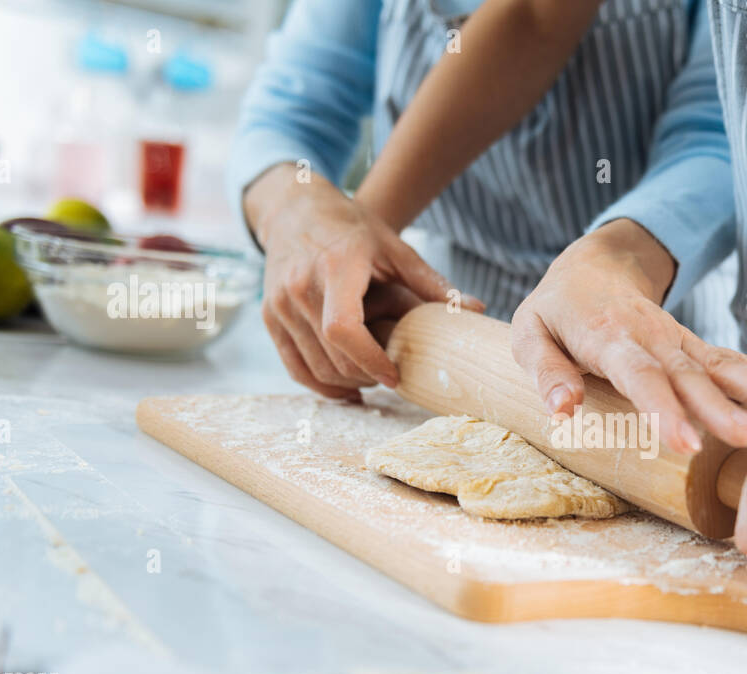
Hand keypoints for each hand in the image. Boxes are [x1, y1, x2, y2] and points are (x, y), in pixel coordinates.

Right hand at [244, 164, 481, 398]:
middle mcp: (299, 288)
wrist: (296, 210)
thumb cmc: (352, 229)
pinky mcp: (269, 318)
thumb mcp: (394, 249)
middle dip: (364, 376)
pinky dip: (319, 384)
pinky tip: (345, 389)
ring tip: (372, 382)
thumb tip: (478, 309)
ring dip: (345, 384)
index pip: (344, 329)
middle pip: (332, 355)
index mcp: (334, 268)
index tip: (395, 375)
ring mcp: (278, 305)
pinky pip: (293, 366)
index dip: (370, 360)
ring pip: (313, 366)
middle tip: (391, 378)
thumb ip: (432, 283)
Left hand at [510, 219, 746, 454]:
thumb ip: (545, 371)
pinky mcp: (696, 348)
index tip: (686, 443)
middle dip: (721, 408)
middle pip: (690, 375)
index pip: (640, 376)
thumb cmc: (556, 311)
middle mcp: (653, 338)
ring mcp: (680, 342)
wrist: (593, 267)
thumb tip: (563, 410)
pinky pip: (734, 363)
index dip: (663, 410)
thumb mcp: (529, 334)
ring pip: (723, 365)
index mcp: (609, 337)